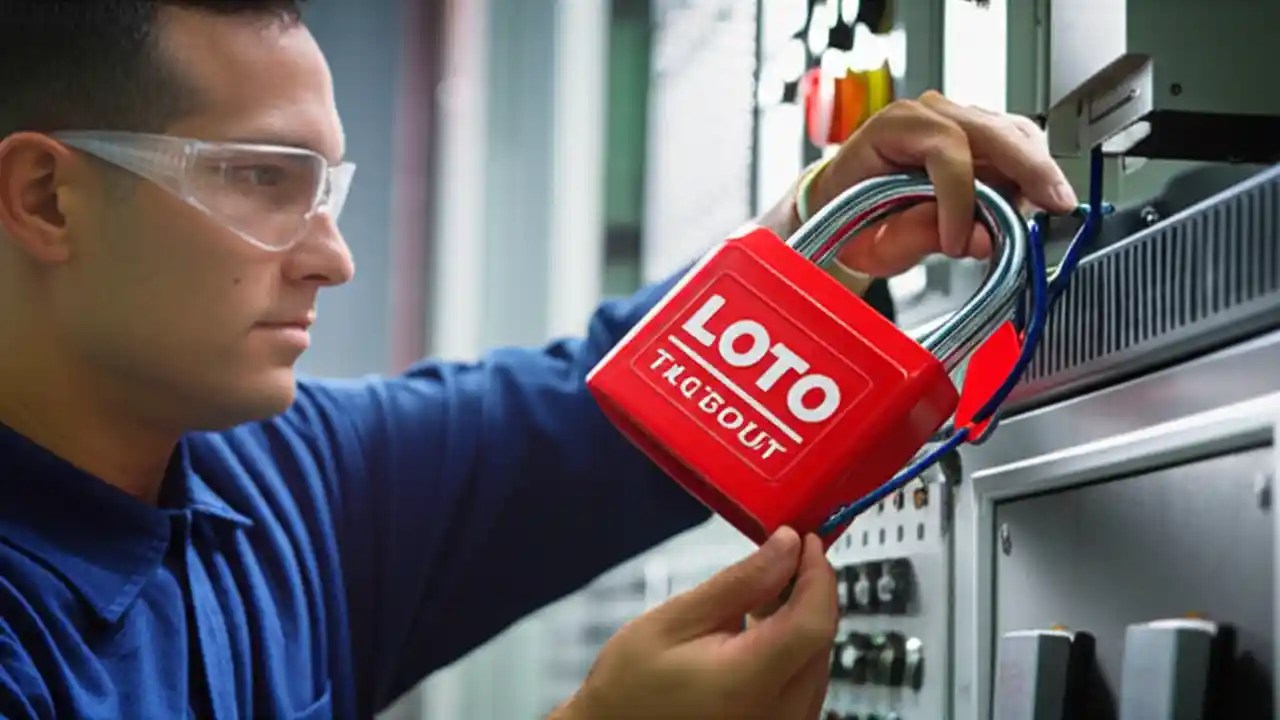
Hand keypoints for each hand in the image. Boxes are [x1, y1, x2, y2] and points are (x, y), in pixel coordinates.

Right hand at [552, 528, 836, 719]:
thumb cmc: (631, 683)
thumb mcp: (674, 621)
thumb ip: (739, 584)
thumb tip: (787, 545)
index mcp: (750, 683)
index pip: (812, 623)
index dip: (817, 576)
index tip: (806, 538)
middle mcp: (779, 714)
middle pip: (820, 641)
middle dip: (810, 591)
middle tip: (786, 553)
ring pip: (816, 663)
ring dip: (802, 620)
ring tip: (768, 589)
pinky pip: (803, 685)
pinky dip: (793, 650)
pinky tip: (764, 629)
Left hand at [758, 90, 1077, 280]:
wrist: (845, 205)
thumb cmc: (853, 215)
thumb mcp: (875, 236)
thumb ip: (921, 235)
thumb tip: (983, 239)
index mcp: (893, 126)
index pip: (945, 148)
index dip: (959, 197)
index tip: (958, 242)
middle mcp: (929, 113)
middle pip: (993, 130)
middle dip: (1030, 169)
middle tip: (1056, 205)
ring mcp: (958, 120)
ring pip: (1015, 133)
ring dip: (1037, 171)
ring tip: (1049, 208)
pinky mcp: (979, 137)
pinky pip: (1018, 144)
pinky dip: (1032, 173)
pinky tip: (1036, 201)